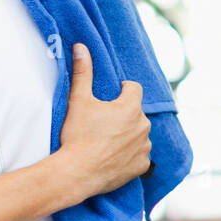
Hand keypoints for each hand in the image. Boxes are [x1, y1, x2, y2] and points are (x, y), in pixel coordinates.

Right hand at [58, 44, 151, 199]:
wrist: (77, 172)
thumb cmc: (78, 135)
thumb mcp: (78, 100)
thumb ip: (83, 72)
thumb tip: (81, 47)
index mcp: (131, 107)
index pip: (134, 88)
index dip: (121, 90)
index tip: (109, 98)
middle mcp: (143, 125)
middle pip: (136, 112)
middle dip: (123, 114)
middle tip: (102, 123)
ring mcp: (144, 146)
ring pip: (139, 134)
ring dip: (128, 134)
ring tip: (106, 141)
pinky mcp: (142, 165)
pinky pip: (139, 155)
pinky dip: (130, 155)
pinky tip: (113, 157)